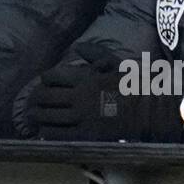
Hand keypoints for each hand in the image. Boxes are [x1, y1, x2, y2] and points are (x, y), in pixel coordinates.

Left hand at [26, 61, 183, 141]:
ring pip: (47, 116)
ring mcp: (81, 117)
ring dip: (38, 116)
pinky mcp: (86, 136)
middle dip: (36, 99)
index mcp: (85, 78)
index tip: (46, 83)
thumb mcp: (116, 64)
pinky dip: (48, 133)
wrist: (151, 112)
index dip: (46, 80)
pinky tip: (46, 132)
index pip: (52, 77)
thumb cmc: (134, 86)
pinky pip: (58, 135)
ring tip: (34, 117)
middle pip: (45, 96)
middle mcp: (79, 97)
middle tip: (33, 102)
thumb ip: (95, 54)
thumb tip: (78, 47)